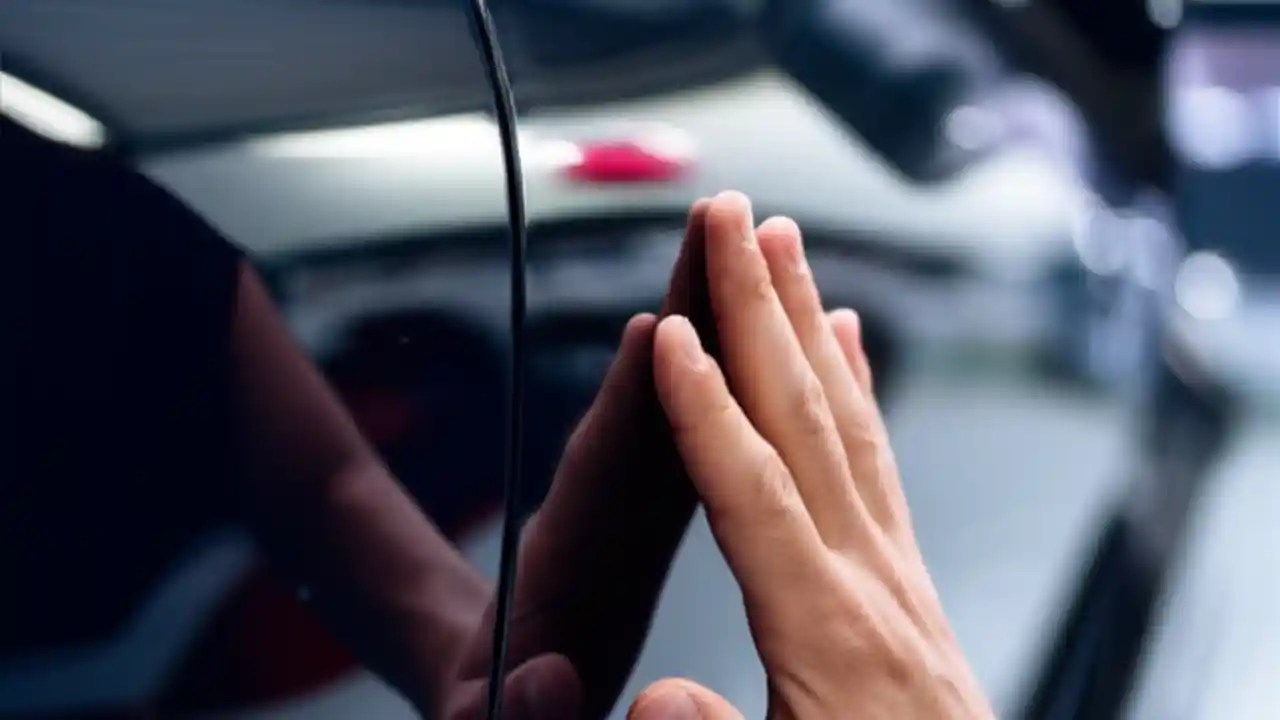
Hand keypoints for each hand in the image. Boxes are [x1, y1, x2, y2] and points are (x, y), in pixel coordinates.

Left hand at [439, 202, 717, 718]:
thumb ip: (513, 709)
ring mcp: (634, 502)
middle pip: (650, 397)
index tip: (651, 327)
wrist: (488, 698)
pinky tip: (787, 346)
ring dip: (725, 322)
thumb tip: (547, 680)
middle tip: (720, 222)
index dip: (630, 404)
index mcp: (567, 560)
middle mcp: (601, 508)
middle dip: (686, 312)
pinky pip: (714, 432)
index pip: (602, 470)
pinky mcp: (660, 511)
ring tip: (765, 250)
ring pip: (692, 396)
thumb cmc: (489, 709)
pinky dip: (745, 382)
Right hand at [629, 192, 992, 718]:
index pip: (753, 493)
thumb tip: (649, 698)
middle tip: (732, 220)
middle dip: (761, 310)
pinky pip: (875, 458)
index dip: (706, 411)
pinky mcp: (902, 572)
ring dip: (807, 322)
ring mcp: (893, 567)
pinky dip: (857, 385)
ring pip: (845, 419)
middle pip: (804, 419)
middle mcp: (867, 577)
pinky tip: (845, 338)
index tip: (671, 333)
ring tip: (783, 246)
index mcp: (822, 629)